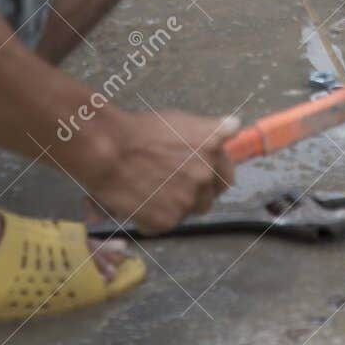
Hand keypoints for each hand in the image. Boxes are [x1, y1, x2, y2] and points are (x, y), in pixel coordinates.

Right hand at [77, 108, 237, 233]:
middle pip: (209, 198)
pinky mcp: (168, 221)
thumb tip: (235, 125)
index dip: (213, 178)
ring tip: (151, 190)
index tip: (201, 178)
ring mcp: (189, 200)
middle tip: (171, 184)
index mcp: (212, 148)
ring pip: (187, 212)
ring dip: (175, 206)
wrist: (109, 150)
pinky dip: (153, 217)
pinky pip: (165, 224)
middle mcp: (206, 175)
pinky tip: (138, 200)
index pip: (226, 175)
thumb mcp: (182, 120)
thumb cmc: (139, 131)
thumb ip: (210, 129)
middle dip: (194, 194)